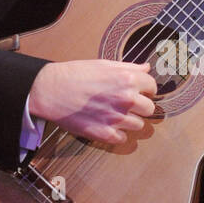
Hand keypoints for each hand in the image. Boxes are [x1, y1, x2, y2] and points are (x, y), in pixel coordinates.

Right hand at [28, 59, 156, 144]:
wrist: (51, 90)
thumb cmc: (75, 74)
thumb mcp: (104, 64)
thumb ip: (129, 68)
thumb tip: (146, 69)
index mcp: (127, 79)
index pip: (152, 87)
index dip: (146, 89)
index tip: (139, 91)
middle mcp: (126, 99)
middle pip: (149, 109)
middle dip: (140, 106)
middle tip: (126, 104)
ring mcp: (116, 118)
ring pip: (138, 125)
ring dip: (129, 121)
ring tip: (114, 114)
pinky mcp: (105, 134)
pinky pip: (123, 139)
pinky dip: (117, 134)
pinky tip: (107, 125)